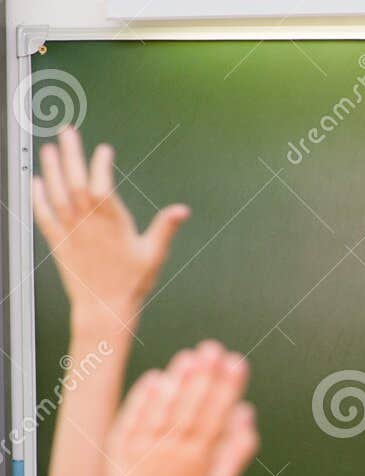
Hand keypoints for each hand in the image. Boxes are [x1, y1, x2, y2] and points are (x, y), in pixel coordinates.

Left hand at [33, 127, 189, 327]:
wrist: (104, 308)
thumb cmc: (131, 284)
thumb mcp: (154, 255)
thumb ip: (165, 228)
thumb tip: (182, 210)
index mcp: (112, 223)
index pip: (102, 184)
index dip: (101, 164)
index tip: (104, 150)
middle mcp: (87, 223)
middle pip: (75, 180)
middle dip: (71, 154)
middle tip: (67, 131)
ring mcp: (70, 231)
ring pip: (56, 192)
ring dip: (52, 169)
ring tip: (49, 149)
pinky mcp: (57, 241)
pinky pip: (43, 214)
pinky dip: (38, 196)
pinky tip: (36, 182)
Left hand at [105, 342, 256, 475]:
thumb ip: (238, 448)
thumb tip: (247, 410)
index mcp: (199, 459)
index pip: (217, 415)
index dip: (228, 387)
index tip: (238, 362)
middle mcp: (172, 450)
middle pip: (191, 407)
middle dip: (205, 376)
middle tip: (214, 348)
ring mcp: (144, 447)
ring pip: (163, 409)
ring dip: (178, 381)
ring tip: (190, 356)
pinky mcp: (121, 445)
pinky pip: (134, 417)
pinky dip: (145, 397)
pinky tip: (158, 377)